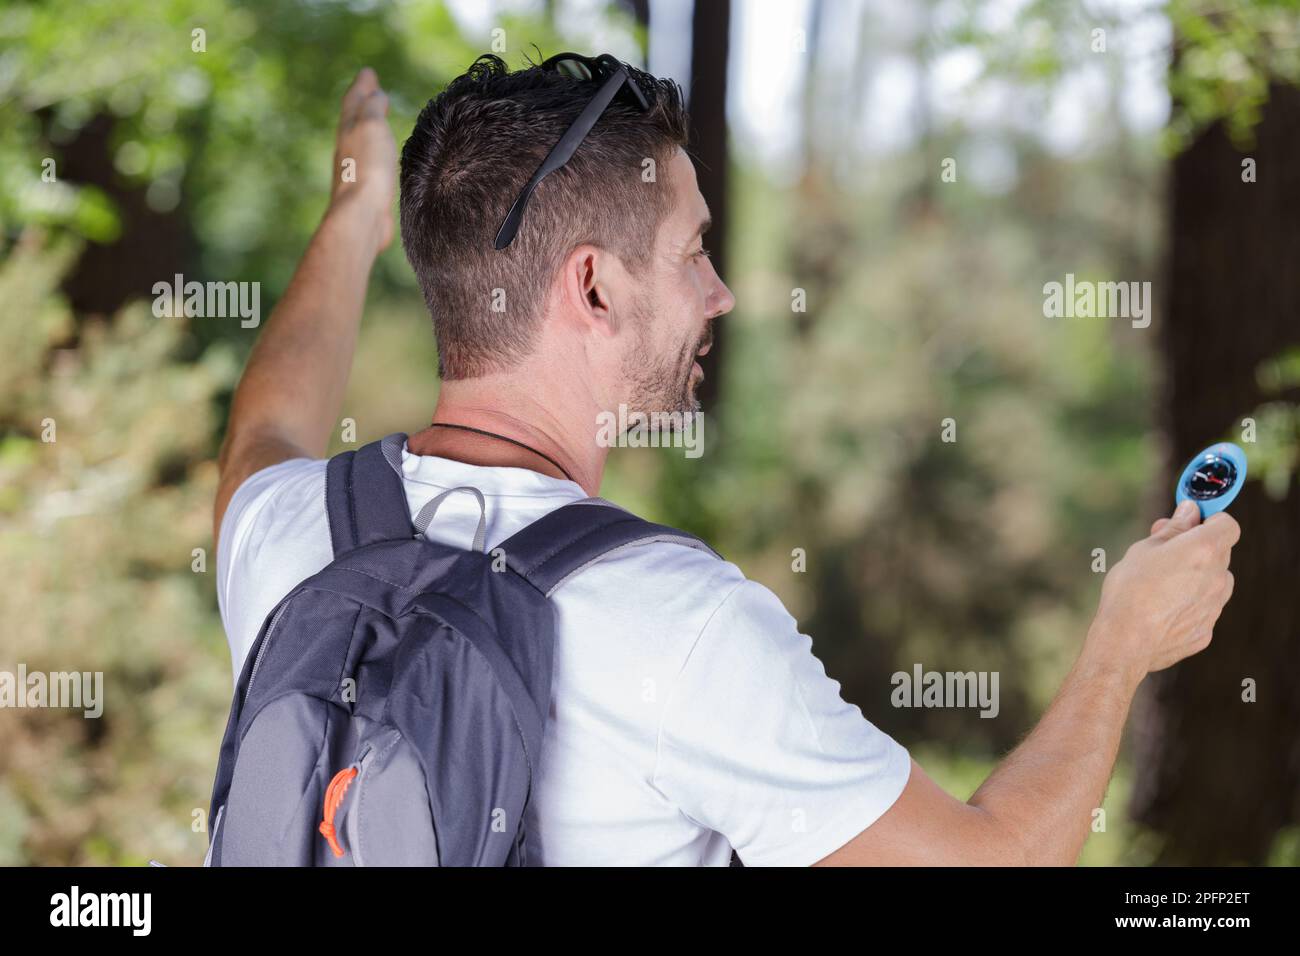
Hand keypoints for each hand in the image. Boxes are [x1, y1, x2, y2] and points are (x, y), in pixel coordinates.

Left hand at [328, 67, 396, 254]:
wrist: (361, 214)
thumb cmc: (368, 168)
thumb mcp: (372, 126)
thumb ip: (374, 107)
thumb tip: (376, 95)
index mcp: (349, 129)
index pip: (355, 100)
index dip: (362, 86)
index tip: (368, 73)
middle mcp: (348, 146)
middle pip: (355, 118)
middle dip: (364, 102)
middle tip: (372, 91)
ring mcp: (355, 168)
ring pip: (362, 139)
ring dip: (371, 126)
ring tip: (380, 120)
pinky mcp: (365, 187)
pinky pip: (371, 159)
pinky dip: (378, 149)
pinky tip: (383, 155)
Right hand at [1085, 499, 1239, 682]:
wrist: (1126, 641)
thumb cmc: (1130, 589)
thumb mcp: (1144, 549)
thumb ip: (1174, 529)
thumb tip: (1190, 511)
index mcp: (1204, 550)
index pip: (1227, 525)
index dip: (1209, 520)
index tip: (1188, 523)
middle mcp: (1218, 577)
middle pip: (1218, 554)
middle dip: (1195, 549)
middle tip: (1162, 552)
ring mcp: (1215, 607)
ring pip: (1212, 583)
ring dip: (1195, 578)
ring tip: (1160, 586)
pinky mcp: (1206, 630)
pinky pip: (1202, 609)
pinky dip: (1188, 605)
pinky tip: (1160, 611)